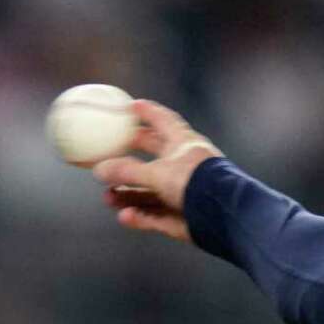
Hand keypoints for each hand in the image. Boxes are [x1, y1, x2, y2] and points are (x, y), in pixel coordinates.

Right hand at [91, 100, 220, 241]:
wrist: (222, 215)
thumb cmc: (194, 183)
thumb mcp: (156, 173)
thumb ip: (127, 171)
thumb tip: (100, 169)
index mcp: (184, 145)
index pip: (164, 121)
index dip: (148, 112)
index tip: (131, 106)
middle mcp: (185, 166)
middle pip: (154, 158)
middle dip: (131, 158)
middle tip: (109, 157)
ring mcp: (185, 192)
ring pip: (151, 193)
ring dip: (129, 195)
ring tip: (109, 198)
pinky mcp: (184, 217)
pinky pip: (157, 215)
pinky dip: (141, 216)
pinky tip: (124, 217)